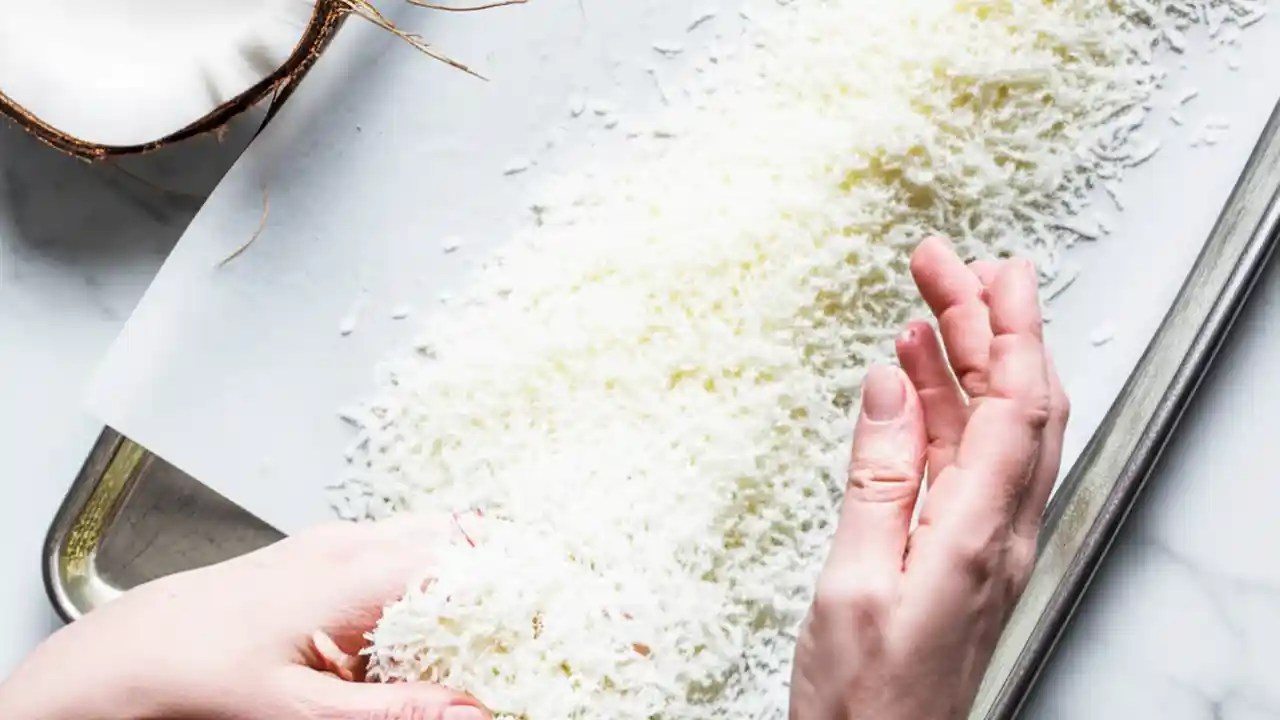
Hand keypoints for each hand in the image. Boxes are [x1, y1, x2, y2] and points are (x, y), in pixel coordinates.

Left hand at [0, 517, 489, 719]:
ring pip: (428, 533)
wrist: (137, 646)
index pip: (460, 561)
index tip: (535, 621)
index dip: (508, 587)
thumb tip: (469, 711)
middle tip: (518, 623)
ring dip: (461, 570)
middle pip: (454, 533)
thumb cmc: (205, 671)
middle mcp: (350, 542)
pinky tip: (419, 620)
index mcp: (352, 574)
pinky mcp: (322, 548)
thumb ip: (393, 711)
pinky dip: (426, 571)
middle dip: (496, 572)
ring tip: (476, 625)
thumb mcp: (301, 710)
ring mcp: (335, 539)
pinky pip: (396, 544)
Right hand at [789, 238, 1069, 719]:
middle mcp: (998, 534)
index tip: (984, 268)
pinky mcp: (961, 554)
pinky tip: (913, 385)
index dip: (1007, 327)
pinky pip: (967, 463)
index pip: (1018, 404)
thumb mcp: (855, 579)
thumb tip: (889, 386)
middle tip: (946, 265)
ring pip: (995, 430)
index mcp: (979, 534)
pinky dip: (944, 411)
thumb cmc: (865, 698)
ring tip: (930, 306)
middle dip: (990, 324)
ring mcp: (983, 544)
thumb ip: (879, 477)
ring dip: (968, 362)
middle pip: (1018, 404)